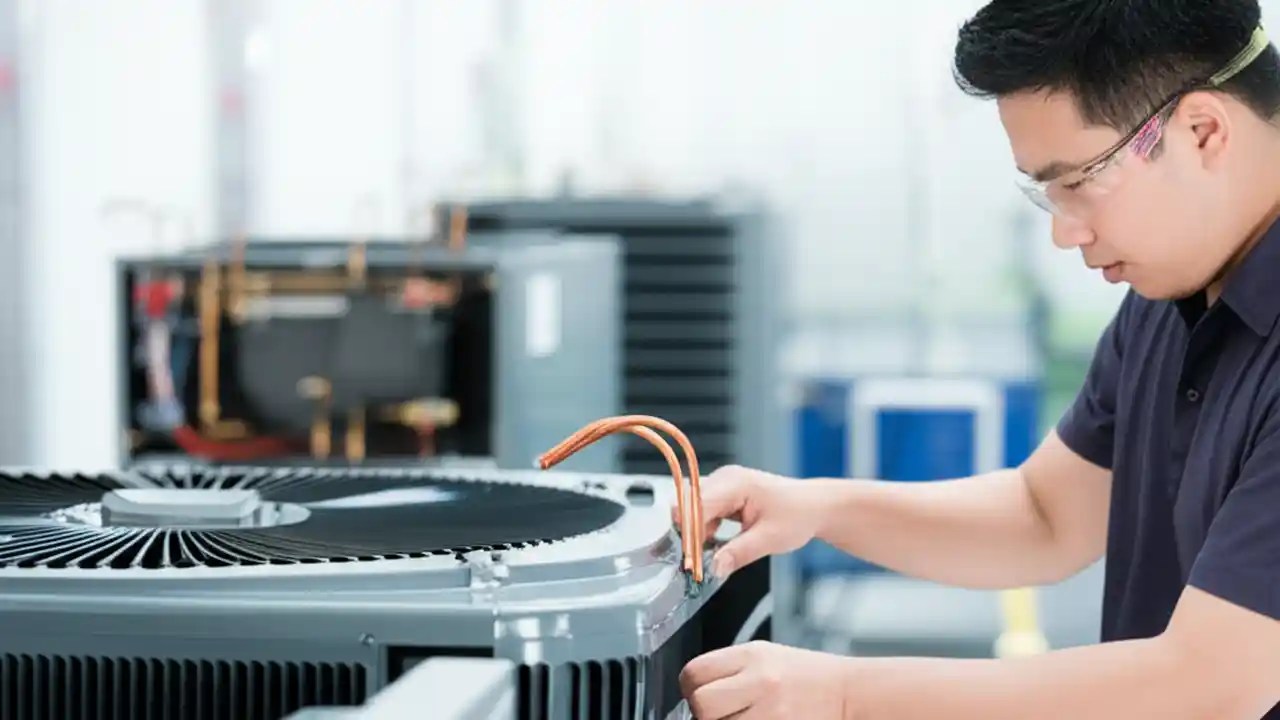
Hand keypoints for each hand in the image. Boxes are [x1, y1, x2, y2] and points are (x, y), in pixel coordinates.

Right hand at [678, 465, 824, 577]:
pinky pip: (702, 510)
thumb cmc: (798, 515)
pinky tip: (717, 540)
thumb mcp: (769, 539)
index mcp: (735, 484)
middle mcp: (724, 478)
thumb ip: (738, 553)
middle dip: (690, 531)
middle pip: (688, 503)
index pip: (696, 505)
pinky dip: (705, 527)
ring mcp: (723, 484)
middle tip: (701, 557)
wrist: (814, 506)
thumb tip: (714, 567)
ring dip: (697, 531)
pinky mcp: (724, 493)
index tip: (692, 558)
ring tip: (715, 548)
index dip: (690, 532)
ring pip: (692, 508)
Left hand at [680, 641, 855, 718]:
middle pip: (702, 704)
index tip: (698, 693)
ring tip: (741, 717)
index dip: (690, 687)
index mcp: (752, 656)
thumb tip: (693, 689)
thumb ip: (729, 669)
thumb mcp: (766, 656)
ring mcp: (771, 713)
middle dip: (703, 712)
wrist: (848, 694)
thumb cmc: (806, 677)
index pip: (694, 672)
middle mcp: (761, 683)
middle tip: (718, 713)